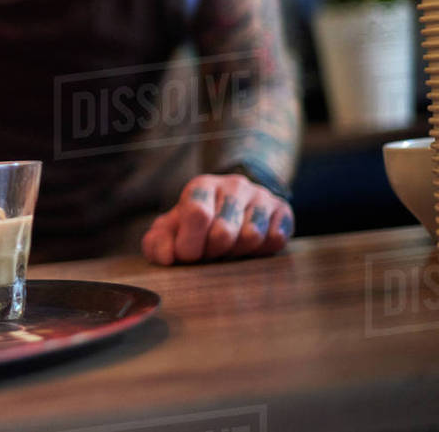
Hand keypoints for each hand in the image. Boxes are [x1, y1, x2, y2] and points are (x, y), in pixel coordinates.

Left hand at [141, 174, 293, 264]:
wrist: (234, 205)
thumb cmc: (196, 223)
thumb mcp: (172, 228)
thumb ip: (158, 241)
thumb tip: (165, 257)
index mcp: (202, 186)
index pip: (197, 213)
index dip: (190, 243)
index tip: (186, 256)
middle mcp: (233, 185)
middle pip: (224, 231)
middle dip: (212, 251)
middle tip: (209, 252)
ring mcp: (261, 196)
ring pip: (251, 237)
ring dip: (237, 252)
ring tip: (228, 248)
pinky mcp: (283, 210)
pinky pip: (275, 240)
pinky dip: (261, 251)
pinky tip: (250, 247)